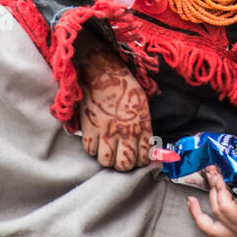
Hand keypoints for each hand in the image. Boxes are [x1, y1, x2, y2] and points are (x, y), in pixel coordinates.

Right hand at [75, 45, 151, 170]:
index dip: (140, 160)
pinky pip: (90, 150)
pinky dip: (92, 148)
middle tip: (120, 155)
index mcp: (142, 126)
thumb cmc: (124, 85)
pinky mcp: (89, 128)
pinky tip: (96, 139)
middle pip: (124, 165)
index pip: (144, 158)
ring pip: (106, 161)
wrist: (101, 71)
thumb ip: (144, 127)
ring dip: (106, 157)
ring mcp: (106, 132)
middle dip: (123, 163)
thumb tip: (146, 146)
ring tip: (107, 148)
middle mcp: (125, 132)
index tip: (136, 155)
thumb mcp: (142, 104)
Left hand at [186, 156, 236, 236]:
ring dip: (199, 213)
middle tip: (212, 172)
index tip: (218, 172)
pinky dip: (203, 223)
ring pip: (212, 231)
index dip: (219, 189)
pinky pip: (216, 235)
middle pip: (219, 212)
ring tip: (191, 198)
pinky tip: (195, 209)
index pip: (227, 208)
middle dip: (213, 190)